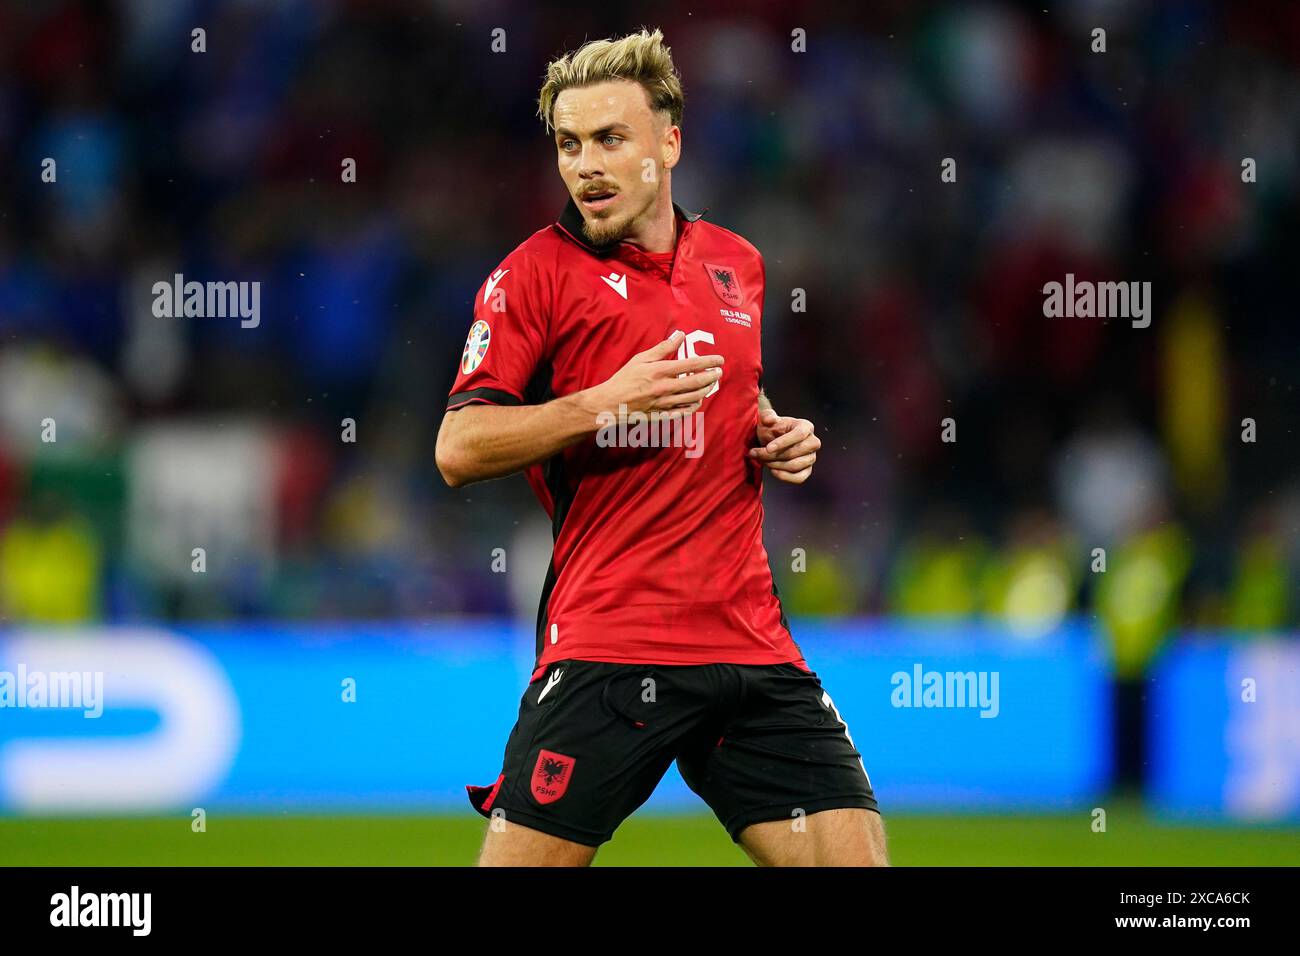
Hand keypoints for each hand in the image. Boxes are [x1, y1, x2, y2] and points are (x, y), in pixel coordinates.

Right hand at [589, 331, 722, 422]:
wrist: (610, 403)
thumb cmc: (624, 379)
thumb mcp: (641, 359)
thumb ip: (662, 348)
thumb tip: (679, 335)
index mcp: (660, 371)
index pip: (691, 364)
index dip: (708, 361)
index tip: (719, 360)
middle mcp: (665, 387)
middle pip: (696, 382)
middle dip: (712, 376)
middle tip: (719, 372)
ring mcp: (665, 403)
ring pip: (693, 397)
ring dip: (706, 390)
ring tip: (712, 384)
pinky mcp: (662, 414)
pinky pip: (683, 412)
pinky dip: (694, 406)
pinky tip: (698, 401)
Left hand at [750, 407, 818, 483]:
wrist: (772, 441)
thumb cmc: (771, 429)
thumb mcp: (766, 419)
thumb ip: (767, 416)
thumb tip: (770, 420)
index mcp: (806, 426)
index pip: (799, 435)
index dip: (783, 442)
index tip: (768, 448)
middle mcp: (813, 442)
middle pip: (795, 452)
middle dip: (773, 456)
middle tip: (756, 454)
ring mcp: (811, 457)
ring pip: (795, 466)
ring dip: (775, 465)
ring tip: (761, 460)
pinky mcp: (807, 470)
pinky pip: (799, 478)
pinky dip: (785, 476)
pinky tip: (773, 471)